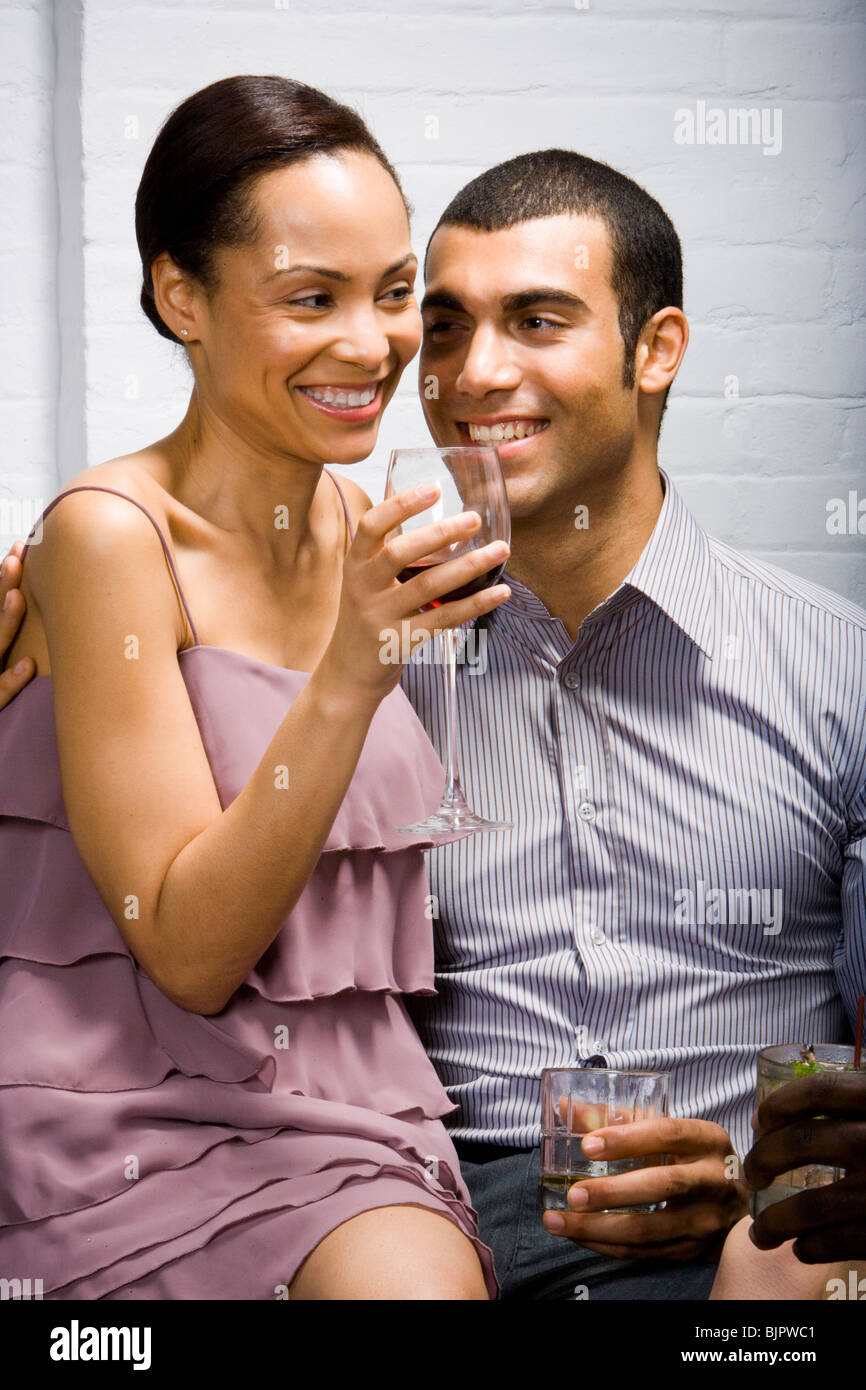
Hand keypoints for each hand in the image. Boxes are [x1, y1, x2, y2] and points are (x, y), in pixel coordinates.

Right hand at [0, 543, 34, 707]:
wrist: (2, 762)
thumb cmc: (2, 690)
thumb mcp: (7, 667)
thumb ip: (16, 647)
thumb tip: (38, 624)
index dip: (3, 580)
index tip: (18, 551)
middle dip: (1, 587)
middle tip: (16, 558)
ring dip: (4, 623)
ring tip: (18, 597)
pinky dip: (10, 680)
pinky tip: (27, 666)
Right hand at [321, 482, 509, 702]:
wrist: (347, 674)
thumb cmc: (367, 618)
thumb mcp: (366, 581)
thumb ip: (390, 552)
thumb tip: (433, 516)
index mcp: (355, 565)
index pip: (372, 526)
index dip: (402, 504)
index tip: (433, 488)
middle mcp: (363, 588)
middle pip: (401, 553)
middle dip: (441, 533)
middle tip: (475, 519)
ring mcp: (381, 617)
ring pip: (428, 586)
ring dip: (469, 566)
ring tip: (500, 550)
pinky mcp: (400, 642)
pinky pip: (444, 620)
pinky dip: (475, 604)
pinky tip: (500, 592)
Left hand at [541, 1117, 747, 1260]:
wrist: (737, 1203)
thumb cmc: (692, 1157)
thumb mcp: (670, 1131)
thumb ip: (619, 1119)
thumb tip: (565, 1108)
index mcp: (707, 1139)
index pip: (667, 1134)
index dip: (627, 1140)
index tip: (587, 1145)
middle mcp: (713, 1179)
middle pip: (662, 1186)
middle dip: (611, 1193)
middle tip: (572, 1195)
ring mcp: (706, 1220)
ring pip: (650, 1230)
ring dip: (598, 1229)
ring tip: (559, 1221)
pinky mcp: (693, 1250)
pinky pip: (645, 1253)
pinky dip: (607, 1246)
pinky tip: (579, 1236)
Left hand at [744, 1069, 865, 1262]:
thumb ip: (855, 1103)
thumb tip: (777, 1113)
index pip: (819, 1091)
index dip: (780, 1104)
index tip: (760, 1121)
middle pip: (802, 1143)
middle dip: (764, 1160)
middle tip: (752, 1174)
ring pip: (812, 1205)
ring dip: (776, 1222)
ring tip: (761, 1233)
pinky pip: (839, 1241)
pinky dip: (812, 1247)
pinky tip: (802, 1248)